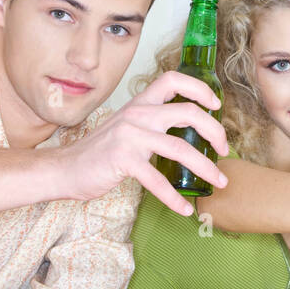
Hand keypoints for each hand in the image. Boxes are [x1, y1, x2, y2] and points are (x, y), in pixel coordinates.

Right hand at [54, 70, 228, 215]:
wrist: (65, 169)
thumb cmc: (100, 152)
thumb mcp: (128, 127)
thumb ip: (152, 123)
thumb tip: (188, 131)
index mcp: (140, 103)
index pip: (173, 79)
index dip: (199, 88)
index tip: (216, 104)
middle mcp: (137, 114)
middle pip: (188, 112)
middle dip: (215, 131)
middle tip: (224, 149)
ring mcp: (130, 135)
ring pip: (180, 148)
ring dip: (206, 167)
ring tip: (219, 182)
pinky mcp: (123, 159)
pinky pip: (157, 181)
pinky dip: (174, 198)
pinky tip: (184, 209)